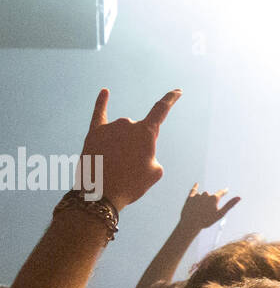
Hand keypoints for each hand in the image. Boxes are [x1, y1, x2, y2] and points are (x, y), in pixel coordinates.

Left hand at [80, 88, 178, 209]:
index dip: (171, 98)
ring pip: (121, 132)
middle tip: (129, 168)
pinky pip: (99, 114)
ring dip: (121, 146)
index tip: (178, 91)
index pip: (162, 109)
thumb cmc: (130, 185)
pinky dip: (102, 102)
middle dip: (136, 147)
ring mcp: (109, 128)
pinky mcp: (94, 134)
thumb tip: (139, 150)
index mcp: (146, 132)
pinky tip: (105, 92)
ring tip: (114, 167)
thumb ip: (151, 155)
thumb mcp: (155, 172)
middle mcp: (127, 124)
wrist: (99, 196)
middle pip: (138, 130)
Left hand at [178, 184, 239, 232]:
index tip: (226, 190)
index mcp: (214, 198)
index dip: (224, 192)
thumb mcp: (220, 214)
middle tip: (207, 211)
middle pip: (210, 195)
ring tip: (199, 210)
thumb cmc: (206, 220)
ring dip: (202, 200)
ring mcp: (197, 195)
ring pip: (202, 195)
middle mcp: (206, 194)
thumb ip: (230, 205)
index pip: (221, 192)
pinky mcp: (190, 197)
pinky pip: (193, 190)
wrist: (190, 224)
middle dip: (210, 201)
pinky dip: (195, 187)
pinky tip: (196, 184)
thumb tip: (239, 197)